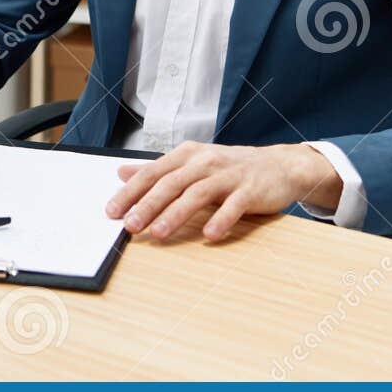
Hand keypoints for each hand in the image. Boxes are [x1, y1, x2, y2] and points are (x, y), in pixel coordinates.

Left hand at [104, 141, 340, 241]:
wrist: (278, 165)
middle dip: (148, 205)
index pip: (152, 173)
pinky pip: (234, 206)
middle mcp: (205, 162)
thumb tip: (121, 172)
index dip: (131, 192)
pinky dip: (221, 220)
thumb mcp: (191, 164)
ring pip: (197, 194)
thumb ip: (157, 170)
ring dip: (176, 214)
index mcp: (187, 155)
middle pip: (171, 183)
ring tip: (159, 233)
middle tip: (131, 226)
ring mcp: (228, 176)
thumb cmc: (229, 169)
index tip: (112, 211)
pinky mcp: (250, 191)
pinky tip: (209, 235)